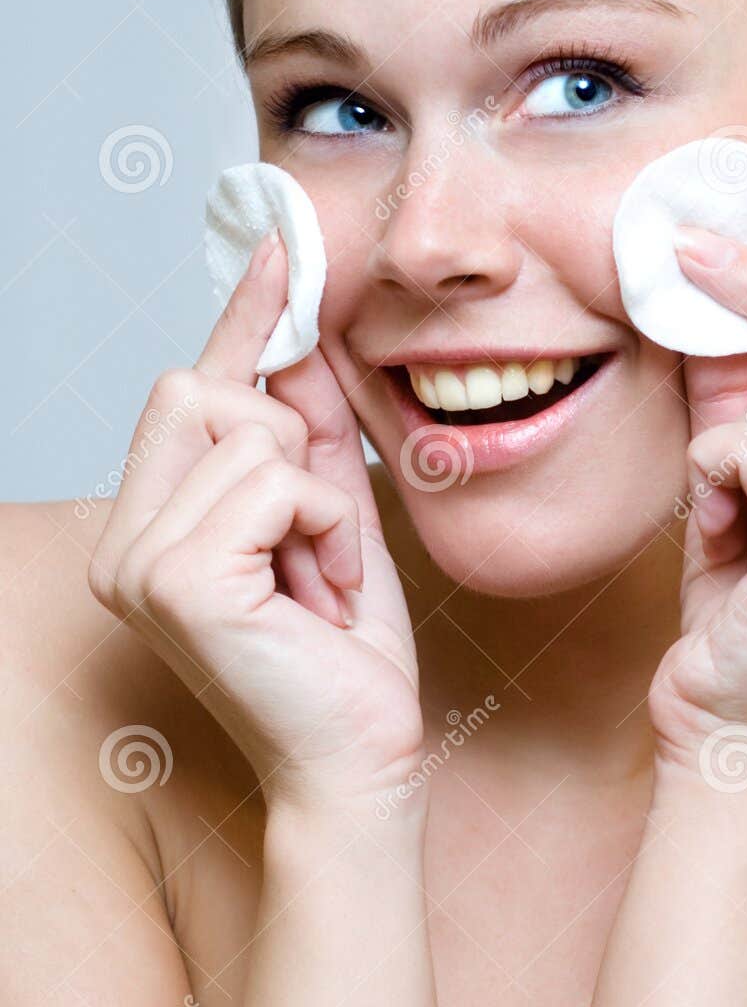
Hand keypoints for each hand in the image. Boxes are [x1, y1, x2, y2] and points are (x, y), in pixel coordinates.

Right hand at [88, 231, 423, 816]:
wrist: (361, 757)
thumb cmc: (346, 652)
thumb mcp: (331, 514)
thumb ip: (306, 426)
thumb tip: (300, 329)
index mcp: (152, 524)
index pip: (188, 390)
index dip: (238, 317)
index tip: (278, 249)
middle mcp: (125, 541)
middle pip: (200, 388)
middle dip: (287, 443)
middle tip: (317, 539)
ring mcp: (140, 562)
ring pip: (247, 429)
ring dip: (317, 498)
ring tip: (320, 578)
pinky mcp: (177, 581)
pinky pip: (274, 480)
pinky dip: (324, 523)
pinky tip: (321, 590)